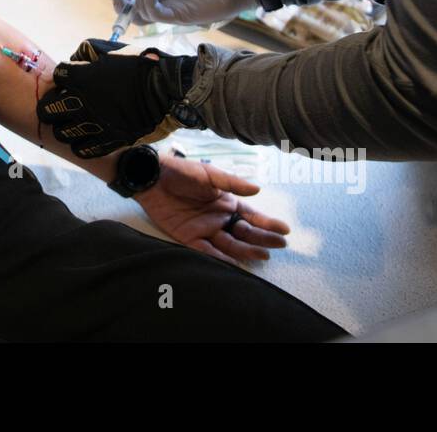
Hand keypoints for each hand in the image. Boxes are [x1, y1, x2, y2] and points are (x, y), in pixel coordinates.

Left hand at [37, 39, 200, 157]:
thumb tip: (76, 59)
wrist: (167, 90)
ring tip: (71, 123)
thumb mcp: (111, 49)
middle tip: (60, 104)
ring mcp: (94, 124)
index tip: (71, 77)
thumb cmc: (141, 66)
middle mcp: (82, 103)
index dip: (63, 76)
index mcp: (81, 77)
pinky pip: (83, 149)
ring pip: (61, 133)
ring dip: (63, 126)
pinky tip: (85, 137)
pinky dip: (81, 144)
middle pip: (47, 110)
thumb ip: (87, 51)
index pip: (57, 77)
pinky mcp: (108, 140)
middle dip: (51, 105)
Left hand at [136, 152, 288, 263]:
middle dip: (263, 239)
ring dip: (246, 251)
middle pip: (245, 233)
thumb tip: (257, 190)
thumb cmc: (182, 172)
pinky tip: (235, 264)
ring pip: (230, 245)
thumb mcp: (209, 174)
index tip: (285, 231)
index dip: (268, 224)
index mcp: (226, 202)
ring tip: (263, 255)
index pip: (252, 216)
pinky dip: (220, 259)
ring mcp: (205, 229)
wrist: (151, 177)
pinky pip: (206, 252)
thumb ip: (232, 183)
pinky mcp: (188, 238)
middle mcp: (219, 218)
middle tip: (279, 245)